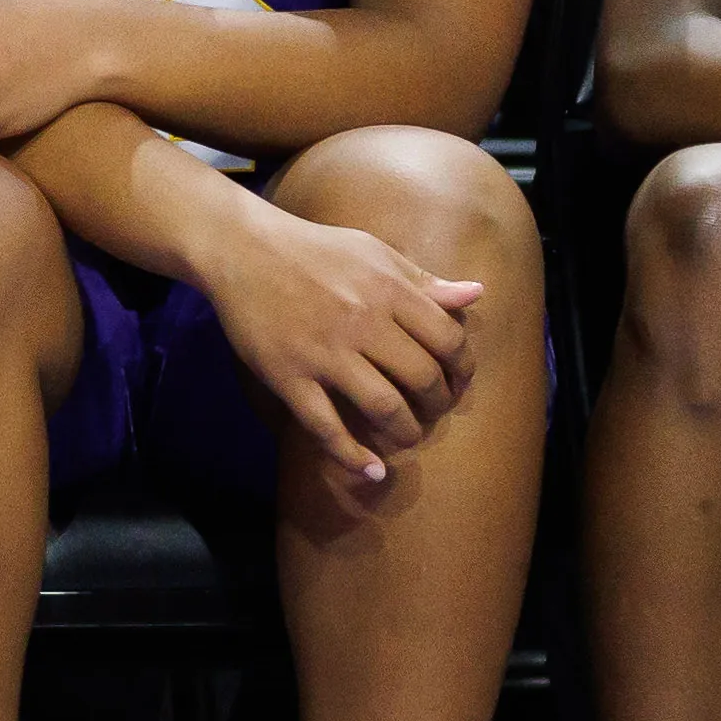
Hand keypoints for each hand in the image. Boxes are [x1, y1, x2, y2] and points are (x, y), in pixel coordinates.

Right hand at [197, 189, 482, 484]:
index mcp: (388, 290)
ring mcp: (324, 353)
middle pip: (422, 378)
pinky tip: (372, 470)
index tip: (456, 380)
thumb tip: (476, 294)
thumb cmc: (315, 249)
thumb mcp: (375, 252)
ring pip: (383, 407)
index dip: (463, 368)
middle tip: (433, 409)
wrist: (243, 249)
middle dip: (438, 403)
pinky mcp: (289, 376)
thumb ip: (424, 280)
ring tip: (407, 434)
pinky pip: (326, 426)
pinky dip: (352, 455)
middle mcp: (361, 323)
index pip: (448, 339)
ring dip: (406, 431)